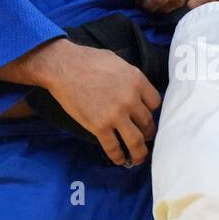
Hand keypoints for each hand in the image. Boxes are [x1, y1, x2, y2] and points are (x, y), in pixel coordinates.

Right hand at [35, 39, 161, 166]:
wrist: (63, 67)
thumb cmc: (88, 60)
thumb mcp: (117, 62)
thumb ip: (130, 77)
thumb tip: (135, 88)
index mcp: (137, 81)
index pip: (155, 103)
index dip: (151, 111)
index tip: (146, 116)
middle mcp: (131, 100)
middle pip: (148, 123)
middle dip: (148, 133)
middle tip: (145, 138)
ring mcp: (116, 115)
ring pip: (136, 141)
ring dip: (140, 152)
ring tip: (139, 157)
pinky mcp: (99, 127)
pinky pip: (114, 147)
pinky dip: (119, 156)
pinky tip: (120, 160)